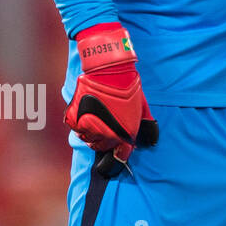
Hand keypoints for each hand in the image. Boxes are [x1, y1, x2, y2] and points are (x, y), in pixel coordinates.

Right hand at [64, 22, 158, 176]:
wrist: (109, 70)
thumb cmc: (127, 87)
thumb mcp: (142, 107)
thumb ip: (146, 125)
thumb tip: (152, 140)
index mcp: (122, 133)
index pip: (120, 155)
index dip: (120, 153)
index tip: (119, 149)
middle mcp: (103, 134)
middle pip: (100, 147)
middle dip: (105, 140)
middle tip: (107, 128)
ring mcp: (86, 126)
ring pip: (87, 138)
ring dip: (92, 132)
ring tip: (98, 118)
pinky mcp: (73, 118)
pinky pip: (76, 127)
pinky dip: (81, 123)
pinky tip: (89, 112)